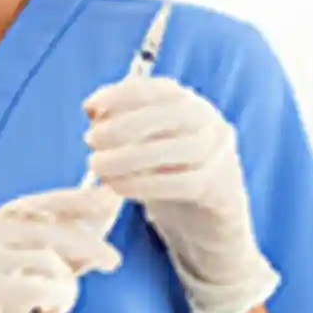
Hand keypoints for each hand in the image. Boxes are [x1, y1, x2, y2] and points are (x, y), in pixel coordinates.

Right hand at [0, 186, 123, 312]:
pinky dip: (57, 299)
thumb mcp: (3, 284)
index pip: (28, 205)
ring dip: (66, 284)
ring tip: (56, 307)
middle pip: (42, 226)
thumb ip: (38, 258)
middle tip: (113, 260)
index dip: (69, 199)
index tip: (107, 197)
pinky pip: (39, 286)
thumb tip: (93, 230)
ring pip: (45, 257)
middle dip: (86, 240)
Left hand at [83, 76, 279, 312]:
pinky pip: (184, 183)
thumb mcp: (142, 145)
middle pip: (170, 114)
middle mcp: (210, 123)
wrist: (205, 223)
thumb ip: (120, 124)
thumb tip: (93, 109)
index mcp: (189, 104)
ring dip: (130, 156)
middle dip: (124, 125)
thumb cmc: (165, 175)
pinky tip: (118, 188)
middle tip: (91, 141)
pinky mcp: (222, 189)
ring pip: (178, 148)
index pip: (159, 88)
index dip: (122, 94)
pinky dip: (146, 184)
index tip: (91, 109)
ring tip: (98, 167)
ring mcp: (221, 155)